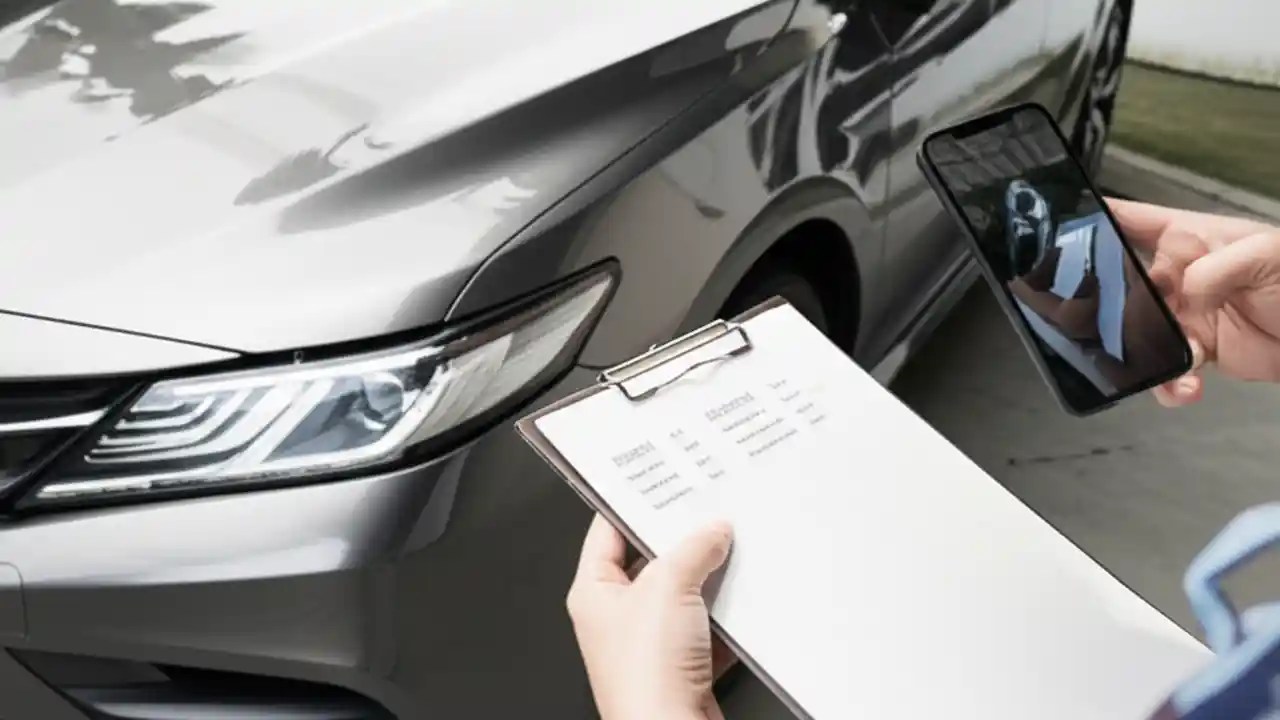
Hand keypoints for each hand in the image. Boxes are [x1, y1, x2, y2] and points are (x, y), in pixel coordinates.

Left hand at [567, 515, 734, 719]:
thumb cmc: (646, 674)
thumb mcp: (667, 587)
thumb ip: (692, 548)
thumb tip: (712, 530)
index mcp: (593, 592)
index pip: (606, 530)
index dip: (633, 503)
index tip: (661, 481)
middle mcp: (618, 617)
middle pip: (652, 561)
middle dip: (684, 540)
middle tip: (711, 509)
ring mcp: (651, 643)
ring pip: (685, 595)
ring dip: (711, 577)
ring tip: (737, 547)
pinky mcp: (684, 666)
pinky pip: (708, 629)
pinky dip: (729, 616)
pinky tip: (749, 597)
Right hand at [1109, 199, 1279, 405]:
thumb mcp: (1269, 255)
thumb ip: (1220, 267)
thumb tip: (1185, 292)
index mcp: (1190, 237)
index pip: (1131, 220)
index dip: (1093, 219)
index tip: (1059, 229)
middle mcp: (1179, 275)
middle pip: (1121, 283)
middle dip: (1109, 303)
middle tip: (1111, 319)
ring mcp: (1184, 314)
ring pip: (1136, 333)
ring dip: (1141, 352)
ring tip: (1173, 361)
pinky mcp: (1195, 351)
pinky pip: (1165, 369)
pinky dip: (1169, 383)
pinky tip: (1185, 387)